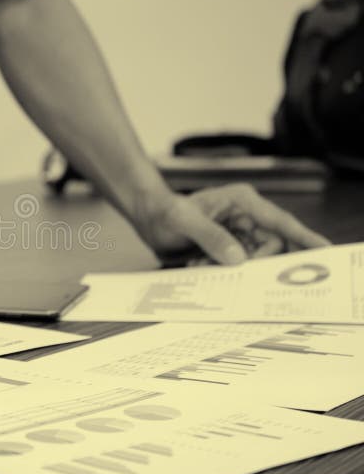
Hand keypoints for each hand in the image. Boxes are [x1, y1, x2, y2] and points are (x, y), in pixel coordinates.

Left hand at [133, 184, 329, 264]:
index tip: (324, 251)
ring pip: (255, 260)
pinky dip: (223, 272)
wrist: (148, 217)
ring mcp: (239, 233)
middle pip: (271, 248)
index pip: (280, 222)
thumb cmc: (164, 210)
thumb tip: (239, 259)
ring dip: (232, 269)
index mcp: (243, 201)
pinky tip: (199, 264)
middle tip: (224, 267)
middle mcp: (247, 217)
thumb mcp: (183, 221)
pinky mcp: (229, 247)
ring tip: (201, 262)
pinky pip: (239, 267)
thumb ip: (210, 236)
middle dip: (251, 263)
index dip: (304, 238)